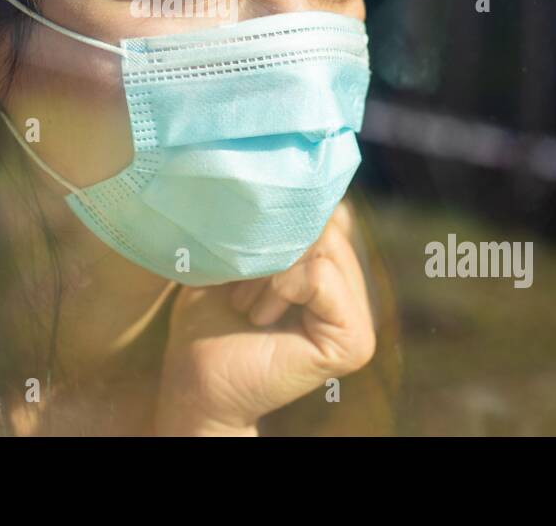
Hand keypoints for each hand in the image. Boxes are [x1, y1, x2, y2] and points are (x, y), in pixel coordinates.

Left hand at [153, 202, 376, 434]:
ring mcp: (359, 318)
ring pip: (322, 246)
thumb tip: (299, 176)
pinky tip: (259, 316)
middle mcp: (354, 292)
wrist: (196, 380)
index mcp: (334, 269)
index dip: (283, 217)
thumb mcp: (240, 254)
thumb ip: (275, 221)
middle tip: (239, 282)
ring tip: (245, 302)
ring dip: (271, 270)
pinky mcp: (354, 341)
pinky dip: (281, 288)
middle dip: (274, 244)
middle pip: (325, 224)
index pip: (327, 210)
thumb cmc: (209, 317)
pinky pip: (319, 277)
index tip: (243, 248)